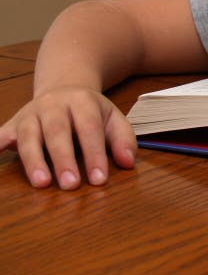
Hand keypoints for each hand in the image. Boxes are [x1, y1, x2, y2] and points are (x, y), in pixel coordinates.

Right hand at [0, 86, 136, 189]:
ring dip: (33, 160)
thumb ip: (123, 139)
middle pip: (57, 131)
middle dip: (63, 159)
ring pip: (28, 135)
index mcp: (82, 101)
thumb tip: (128, 163)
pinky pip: (1, 135)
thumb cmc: (92, 112)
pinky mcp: (13, 123)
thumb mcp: (113, 119)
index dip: (94, 154)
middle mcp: (53, 104)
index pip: (89, 128)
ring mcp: (30, 113)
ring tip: (42, 183)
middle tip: (71, 185)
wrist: (65, 89)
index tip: (98, 180)